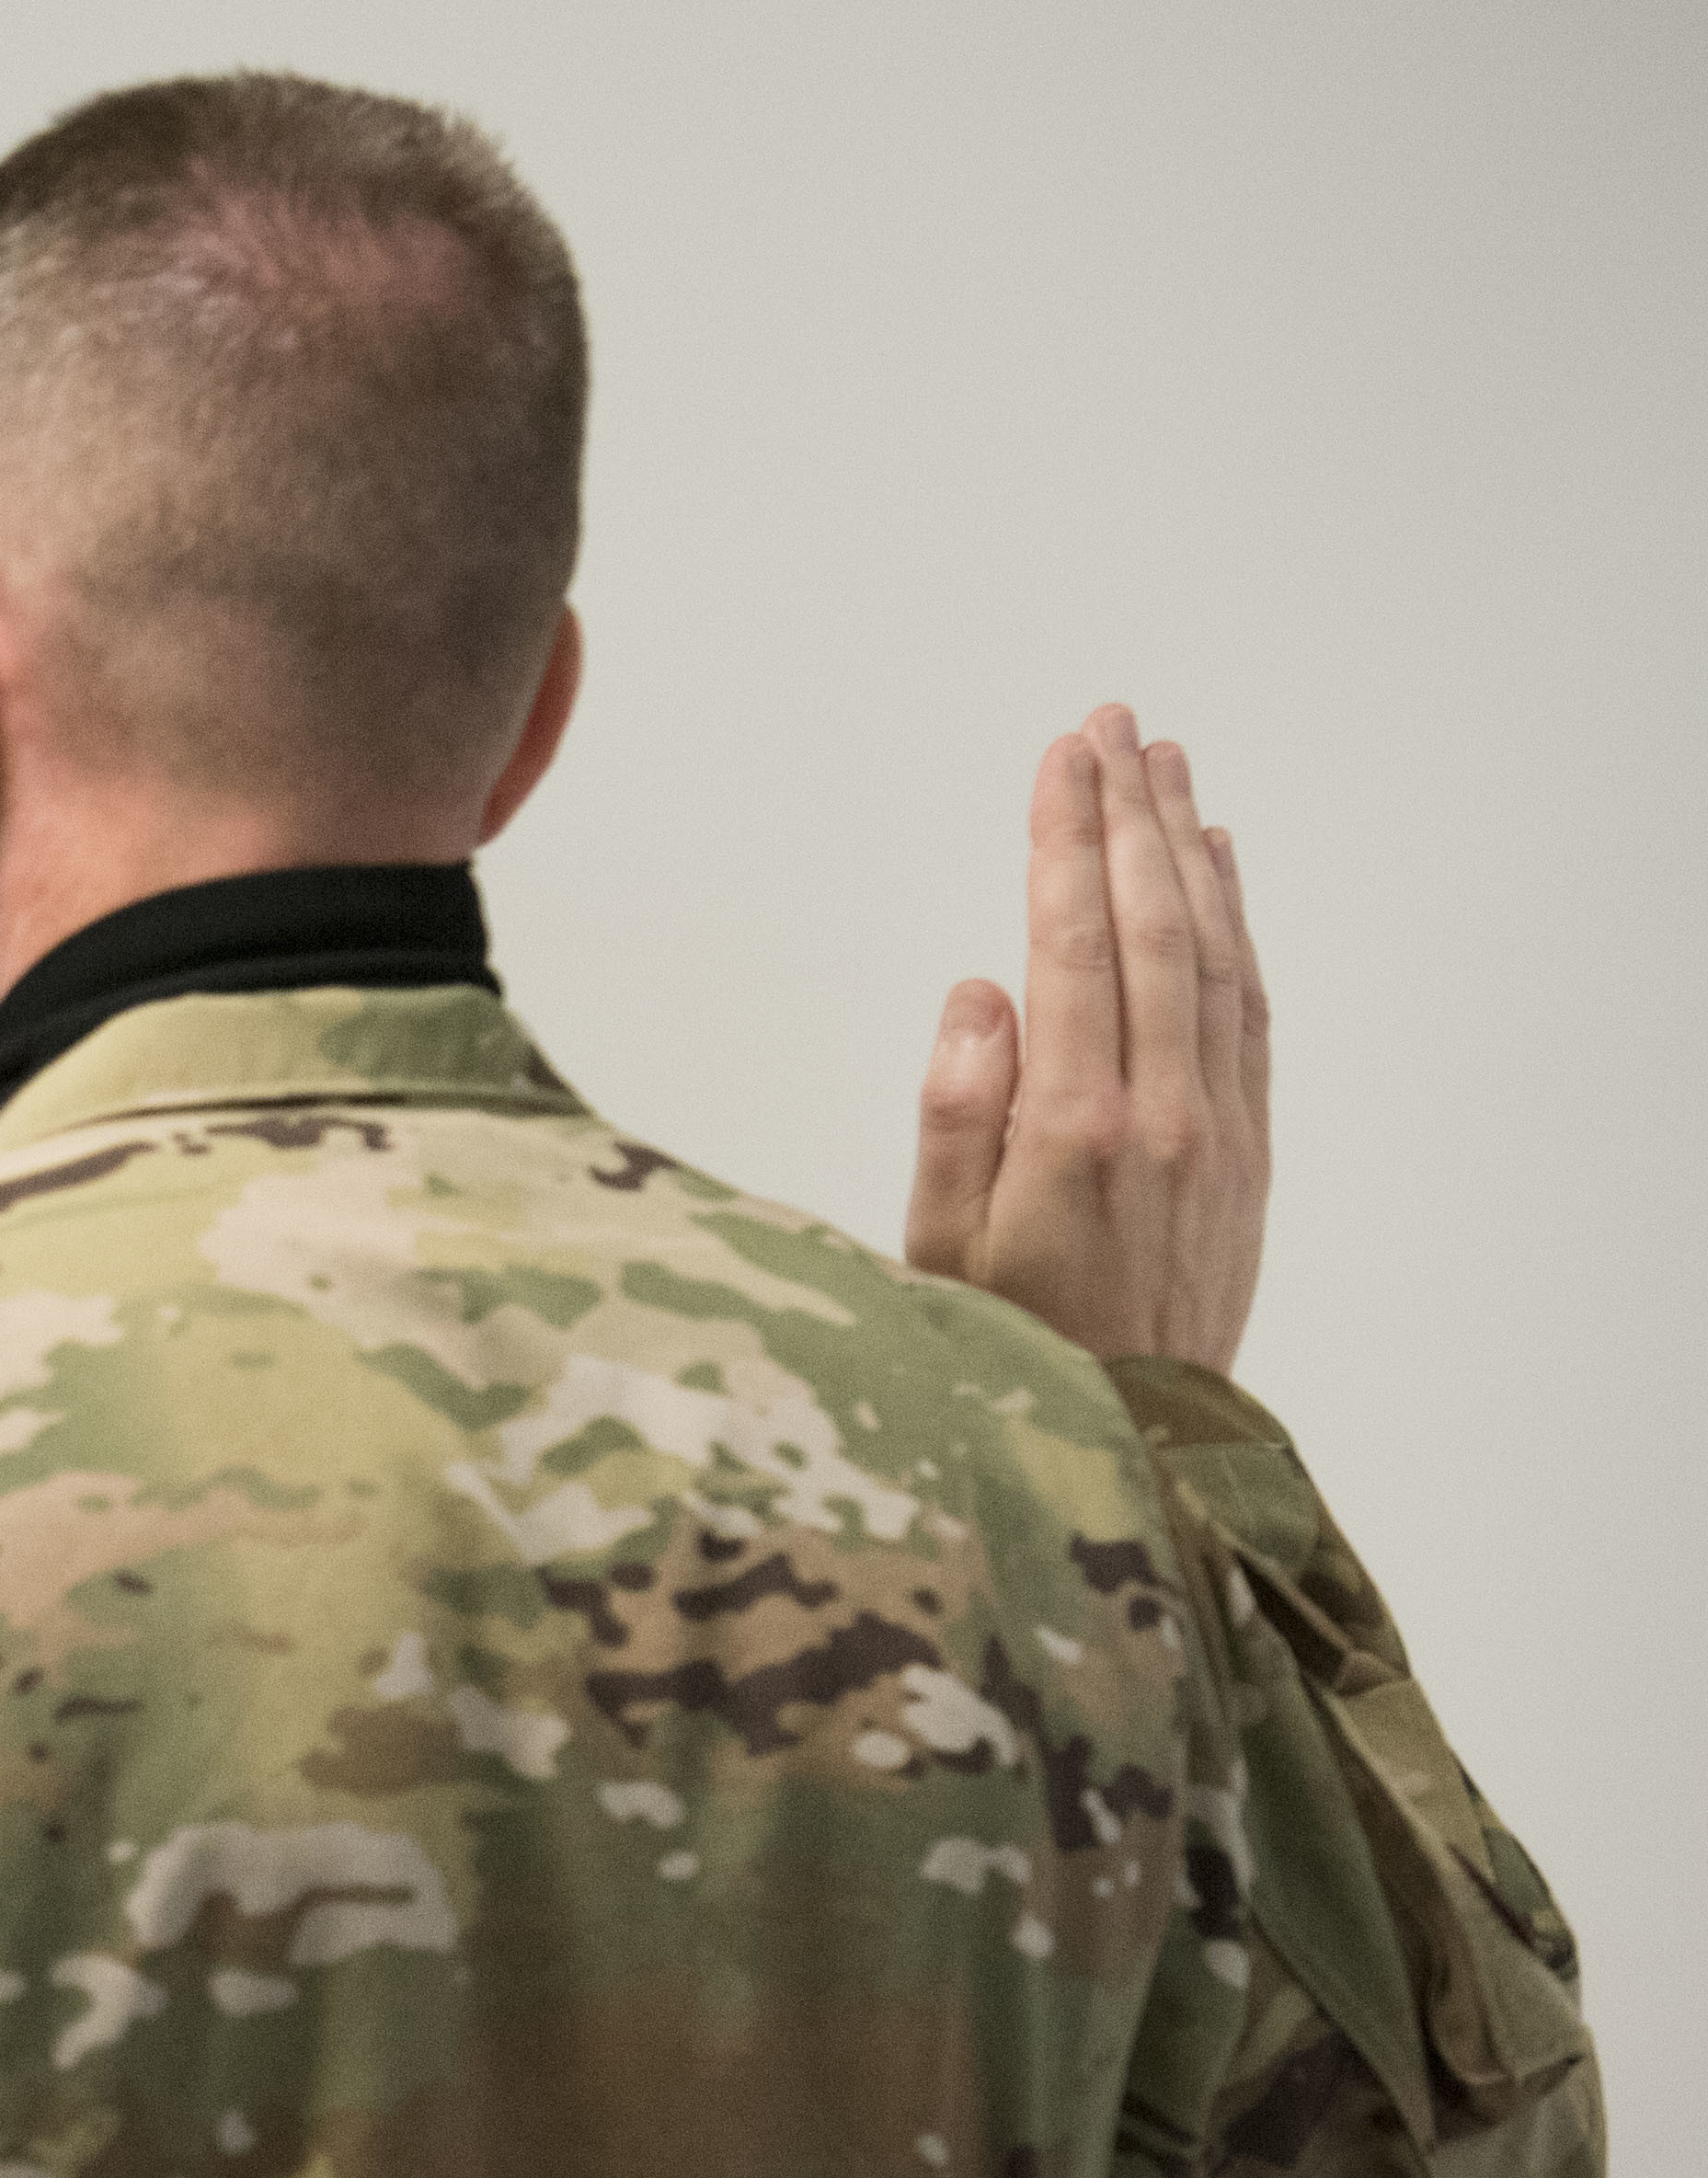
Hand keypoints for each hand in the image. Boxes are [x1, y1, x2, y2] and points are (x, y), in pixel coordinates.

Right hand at [904, 704, 1268, 1373]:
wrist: (1132, 1454)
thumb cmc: (1001, 1357)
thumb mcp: (931, 1257)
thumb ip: (954, 1119)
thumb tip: (981, 992)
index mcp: (1074, 1128)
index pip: (1072, 947)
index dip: (1066, 843)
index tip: (1059, 758)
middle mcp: (1163, 1112)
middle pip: (1152, 929)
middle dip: (1130, 817)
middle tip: (1111, 724)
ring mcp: (1217, 1128)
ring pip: (1209, 956)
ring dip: (1186, 853)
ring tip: (1165, 767)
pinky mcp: (1246, 1150)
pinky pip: (1246, 1009)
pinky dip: (1231, 926)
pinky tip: (1213, 871)